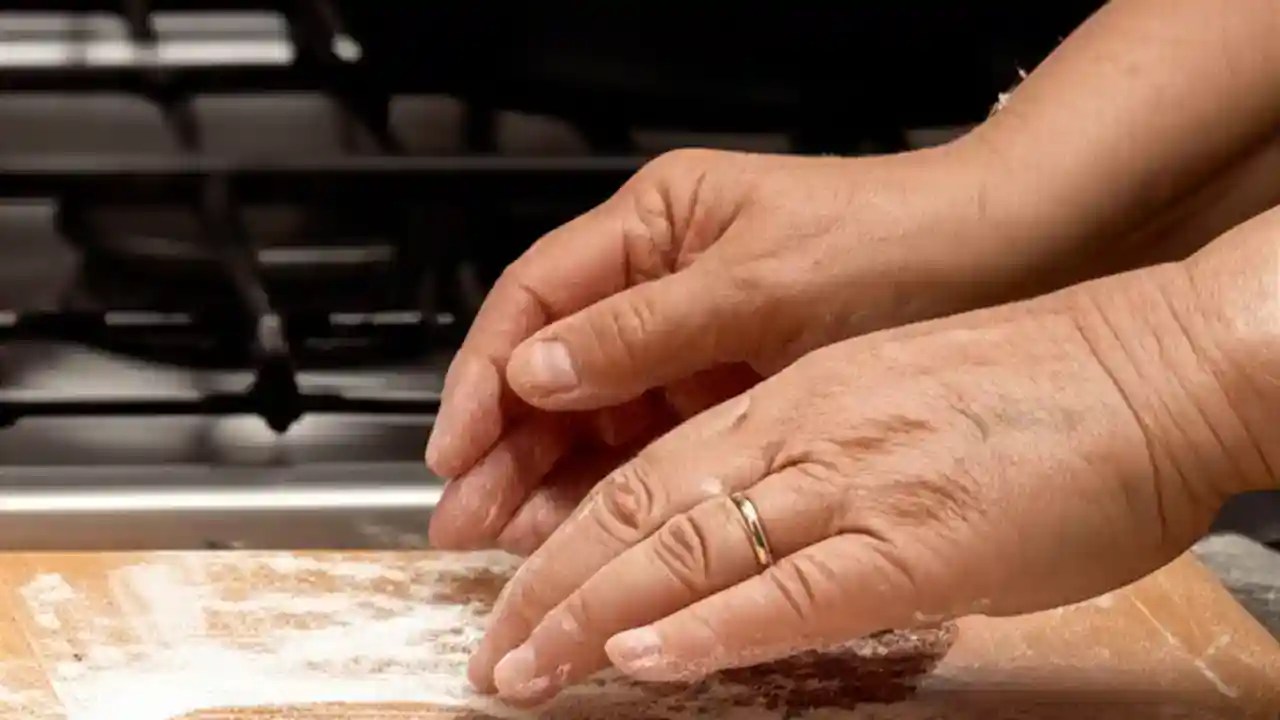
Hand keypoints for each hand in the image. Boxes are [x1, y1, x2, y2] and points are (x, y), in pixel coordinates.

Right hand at [425, 144, 1023, 553]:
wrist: (1012, 264)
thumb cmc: (897, 245)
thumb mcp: (764, 286)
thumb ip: (644, 328)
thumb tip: (537, 370)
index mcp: (658, 224)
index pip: (539, 299)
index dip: (487, 376)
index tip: (457, 448)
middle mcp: (663, 279)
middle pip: (556, 366)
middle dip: (504, 445)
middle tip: (466, 522)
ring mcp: (696, 339)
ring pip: (597, 414)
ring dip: (549, 477)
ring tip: (510, 545)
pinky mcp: (730, 389)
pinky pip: (653, 443)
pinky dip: (617, 488)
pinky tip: (583, 532)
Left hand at [467, 231, 1276, 703]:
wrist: (1145, 368)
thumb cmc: (1033, 391)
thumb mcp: (891, 405)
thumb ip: (813, 464)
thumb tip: (755, 530)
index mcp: (792, 399)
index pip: (647, 467)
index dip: (568, 534)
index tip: (520, 587)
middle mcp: (802, 431)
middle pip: (639, 506)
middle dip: (551, 585)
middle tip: (492, 650)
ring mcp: (855, 483)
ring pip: (688, 545)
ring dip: (592, 614)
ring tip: (524, 667)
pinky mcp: (919, 540)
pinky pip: (790, 587)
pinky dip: (707, 623)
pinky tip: (642, 655)